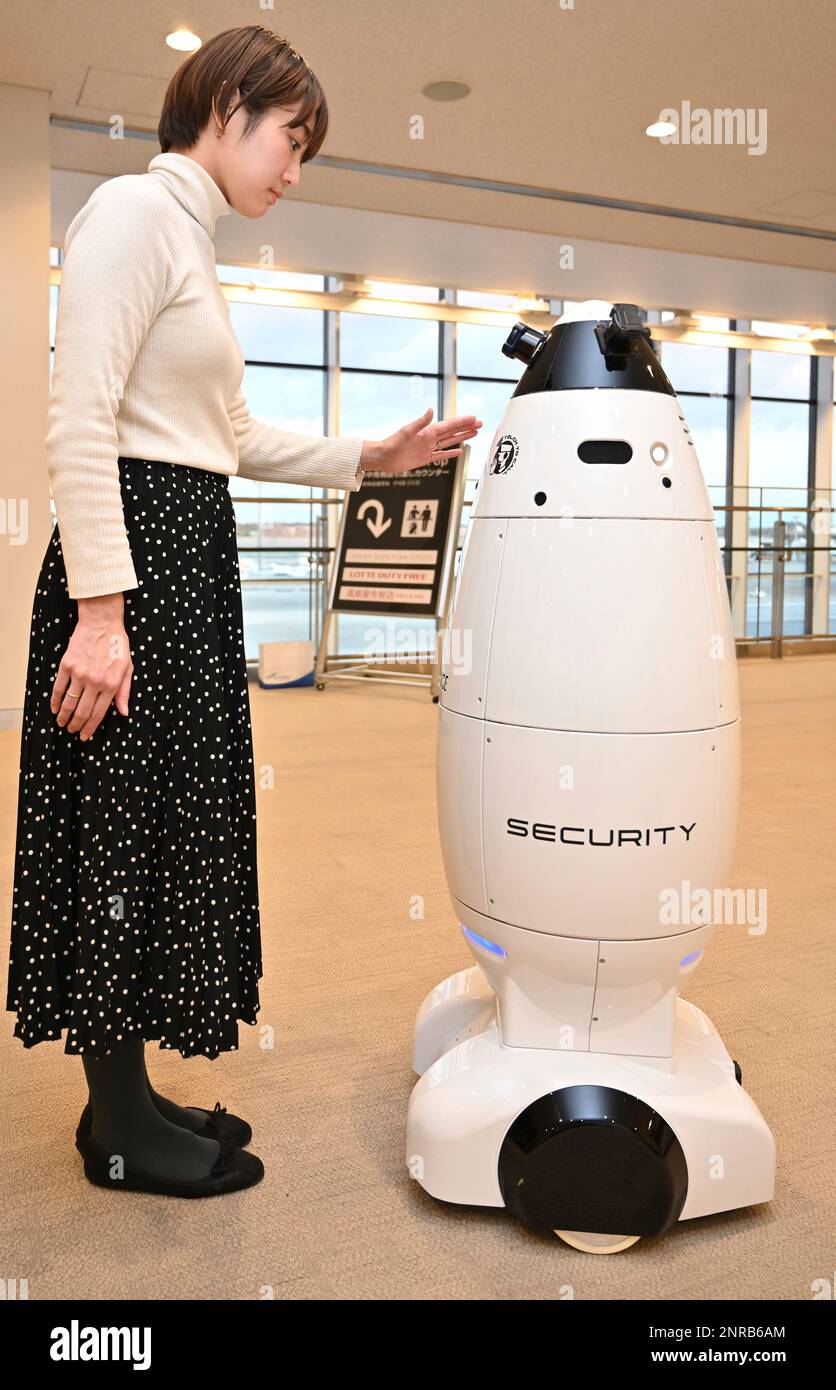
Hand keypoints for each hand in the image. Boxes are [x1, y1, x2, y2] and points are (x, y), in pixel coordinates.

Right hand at [50, 593, 133, 740]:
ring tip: (62, 723)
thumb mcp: (128, 668)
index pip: (98, 713)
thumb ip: (125, 692)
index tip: (85, 735)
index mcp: (111, 684)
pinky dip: (55, 701)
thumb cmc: (117, 645)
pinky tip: (54, 708)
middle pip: (82, 712)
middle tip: (72, 731)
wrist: (102, 623)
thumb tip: (124, 713)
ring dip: (64, 716)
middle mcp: (94, 681)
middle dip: (76, 725)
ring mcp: (79, 674)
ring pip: (69, 703)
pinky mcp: (67, 665)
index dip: (90, 728)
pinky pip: (58, 688)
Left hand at [361, 408, 482, 473]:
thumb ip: (420, 422)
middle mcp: (430, 438)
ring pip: (450, 441)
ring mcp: (428, 448)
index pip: (449, 425)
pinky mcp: (425, 458)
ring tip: (474, 433)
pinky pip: (441, 455)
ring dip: (462, 437)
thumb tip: (431, 410)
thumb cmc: (392, 444)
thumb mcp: (406, 432)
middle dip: (466, 427)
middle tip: (480, 423)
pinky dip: (451, 453)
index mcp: (427, 431)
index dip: (462, 422)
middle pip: (452, 431)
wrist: (383, 458)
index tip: (473, 418)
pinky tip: (459, 451)